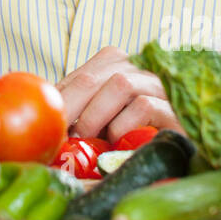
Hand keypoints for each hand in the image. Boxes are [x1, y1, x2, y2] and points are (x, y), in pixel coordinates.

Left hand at [57, 46, 182, 140]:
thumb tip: (45, 119)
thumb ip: (76, 112)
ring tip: (88, 140)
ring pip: (120, 84)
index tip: (47, 123)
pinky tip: (117, 142)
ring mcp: (158, 86)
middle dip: (70, 108)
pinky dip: (123, 126)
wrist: (176, 155)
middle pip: (93, 78)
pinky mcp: (175, 108)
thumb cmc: (132, 137)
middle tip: (59, 136)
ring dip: (96, 116)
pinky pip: (144, 106)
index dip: (59, 100)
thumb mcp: (98, 122)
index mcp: (116, 64)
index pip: (79, 76)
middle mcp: (138, 69)